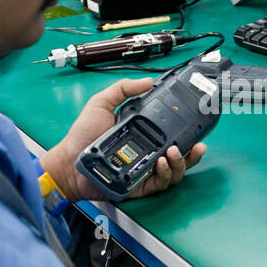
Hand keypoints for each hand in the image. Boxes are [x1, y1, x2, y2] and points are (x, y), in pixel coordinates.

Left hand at [42, 77, 206, 203]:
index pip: (171, 132)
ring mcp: (145, 169)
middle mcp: (148, 152)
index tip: (197, 123)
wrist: (69, 162)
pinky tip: (161, 163)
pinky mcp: (140, 185)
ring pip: (174, 171)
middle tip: (195, 143)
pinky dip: (165, 174)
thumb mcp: (102, 104)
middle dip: (192, 152)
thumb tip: (148, 81)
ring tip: (174, 152)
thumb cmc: (82, 135)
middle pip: (180, 154)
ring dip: (180, 162)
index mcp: (143, 133)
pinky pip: (160, 183)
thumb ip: (123, 89)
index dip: (187, 130)